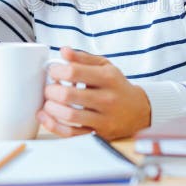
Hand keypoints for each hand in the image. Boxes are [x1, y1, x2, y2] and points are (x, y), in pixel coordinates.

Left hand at [37, 47, 151, 140]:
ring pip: (69, 116)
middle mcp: (107, 99)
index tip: (53, 71)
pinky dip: (54, 126)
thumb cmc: (117, 86)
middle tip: (49, 88)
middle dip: (51, 91)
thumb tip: (64, 51)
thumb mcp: (105, 67)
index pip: (74, 72)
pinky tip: (46, 117)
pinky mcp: (98, 134)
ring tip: (48, 102)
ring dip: (51, 108)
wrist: (139, 111)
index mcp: (108, 78)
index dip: (56, 70)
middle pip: (69, 95)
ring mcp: (103, 119)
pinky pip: (71, 134)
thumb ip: (83, 58)